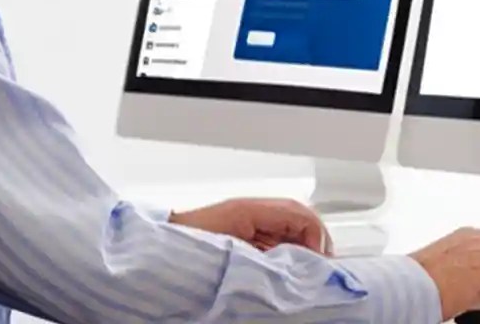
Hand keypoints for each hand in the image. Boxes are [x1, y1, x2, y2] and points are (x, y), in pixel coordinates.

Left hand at [170, 198, 331, 254]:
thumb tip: (298, 270)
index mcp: (249, 209)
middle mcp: (251, 210)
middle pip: (299, 217)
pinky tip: (291, 268)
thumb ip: (270, 262)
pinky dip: (290, 251)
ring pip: (290, 227)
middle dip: (316, 240)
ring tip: (311, 270)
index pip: (299, 214)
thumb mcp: (235, 257)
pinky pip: (276, 237)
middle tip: (322, 268)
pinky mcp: (243, 234)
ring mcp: (248, 220)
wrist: (157, 255)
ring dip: (305, 246)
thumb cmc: (187, 249)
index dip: (316, 237)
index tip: (319, 263)